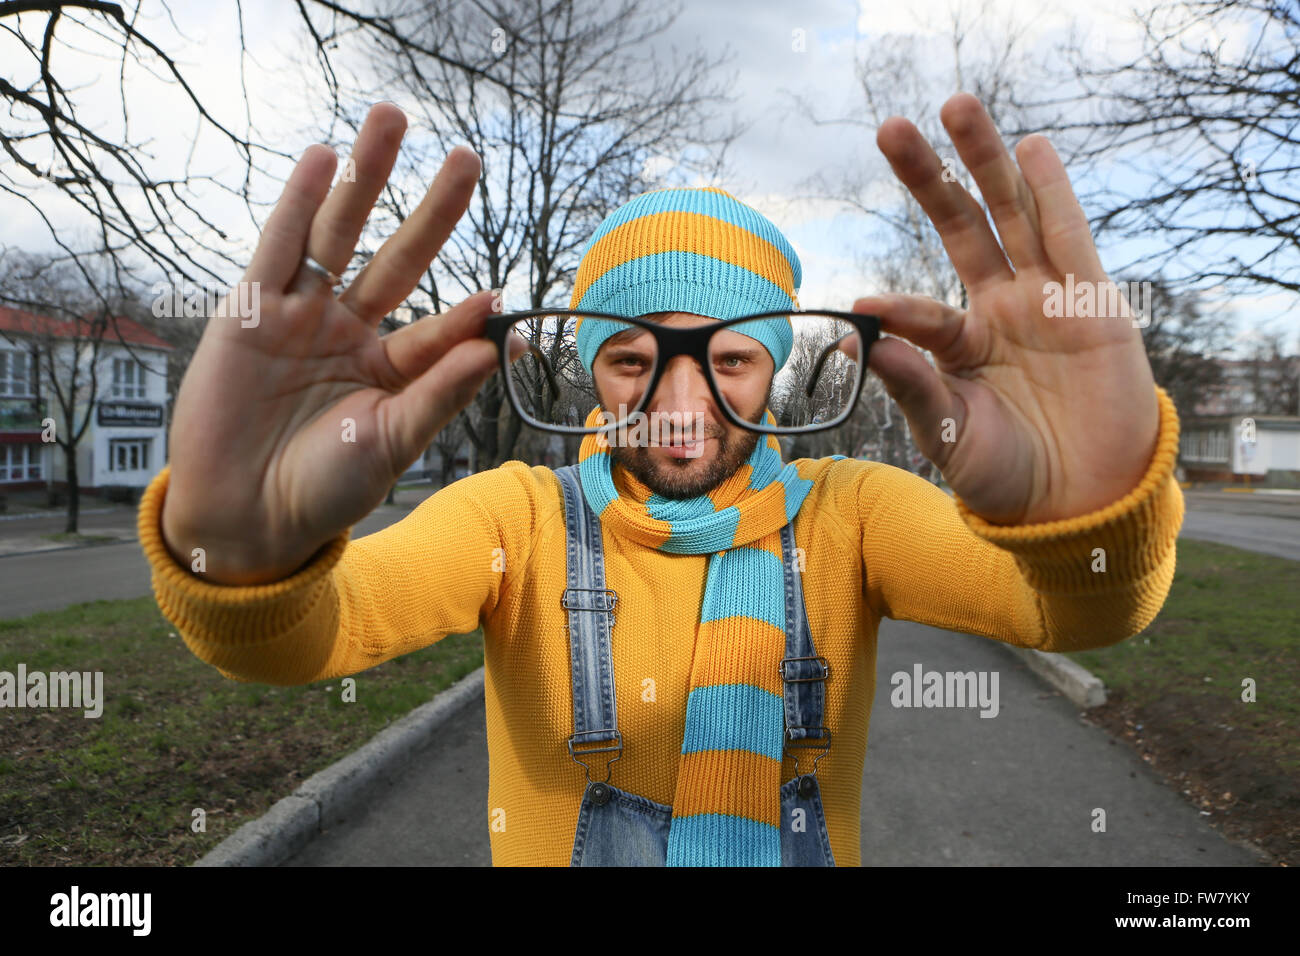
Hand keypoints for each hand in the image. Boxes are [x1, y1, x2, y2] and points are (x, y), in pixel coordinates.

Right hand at [161, 103, 524, 583]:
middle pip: (397, 257)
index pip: (437, 330)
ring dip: (363, 177)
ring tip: (390, 119)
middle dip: (432, 209)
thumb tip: (500, 345)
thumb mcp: (392, 441)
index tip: (500, 299)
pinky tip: (325, 162)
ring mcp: (299, 316)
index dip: (467, 315)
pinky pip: (278, 249)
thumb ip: (441, 391)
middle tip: (468, 159)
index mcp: (389, 369)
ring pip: (338, 235)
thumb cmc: (324, 488)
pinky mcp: (250, 311)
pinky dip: (298, 206)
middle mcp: (348, 332)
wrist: (244, 517)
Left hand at [854, 93, 1159, 524]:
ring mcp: (1045, 300)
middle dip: (929, 177)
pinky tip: (1030, 149)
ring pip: (1013, 215)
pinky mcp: (1092, 303)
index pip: (920, 313)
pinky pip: (1070, 238)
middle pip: (960, 227)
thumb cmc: (1007, 476)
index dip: (896, 307)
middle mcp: (999, 309)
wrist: (1080, 506)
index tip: (862, 305)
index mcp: (959, 345)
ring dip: (987, 160)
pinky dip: (1052, 194)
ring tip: (956, 106)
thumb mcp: (949, 433)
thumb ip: (913, 387)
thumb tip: (860, 341)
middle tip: (890, 128)